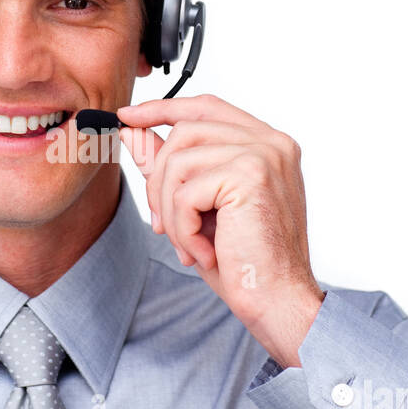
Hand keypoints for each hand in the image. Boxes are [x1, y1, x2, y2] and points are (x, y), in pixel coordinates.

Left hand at [116, 94, 324, 366]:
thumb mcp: (197, 208)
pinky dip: (182, 228)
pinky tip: (203, 252)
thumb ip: (170, 167)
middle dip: (158, 178)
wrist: (278, 301)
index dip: (164, 109)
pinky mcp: (249, 175)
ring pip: (179, 161)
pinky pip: (185, 191)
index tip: (129, 118)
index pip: (207, 107)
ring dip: (169, 211)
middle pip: (186, 130)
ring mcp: (264, 155)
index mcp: (267, 146)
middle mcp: (271, 143)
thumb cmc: (245, 262)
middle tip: (159, 225)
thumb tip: (133, 132)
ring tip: (188, 244)